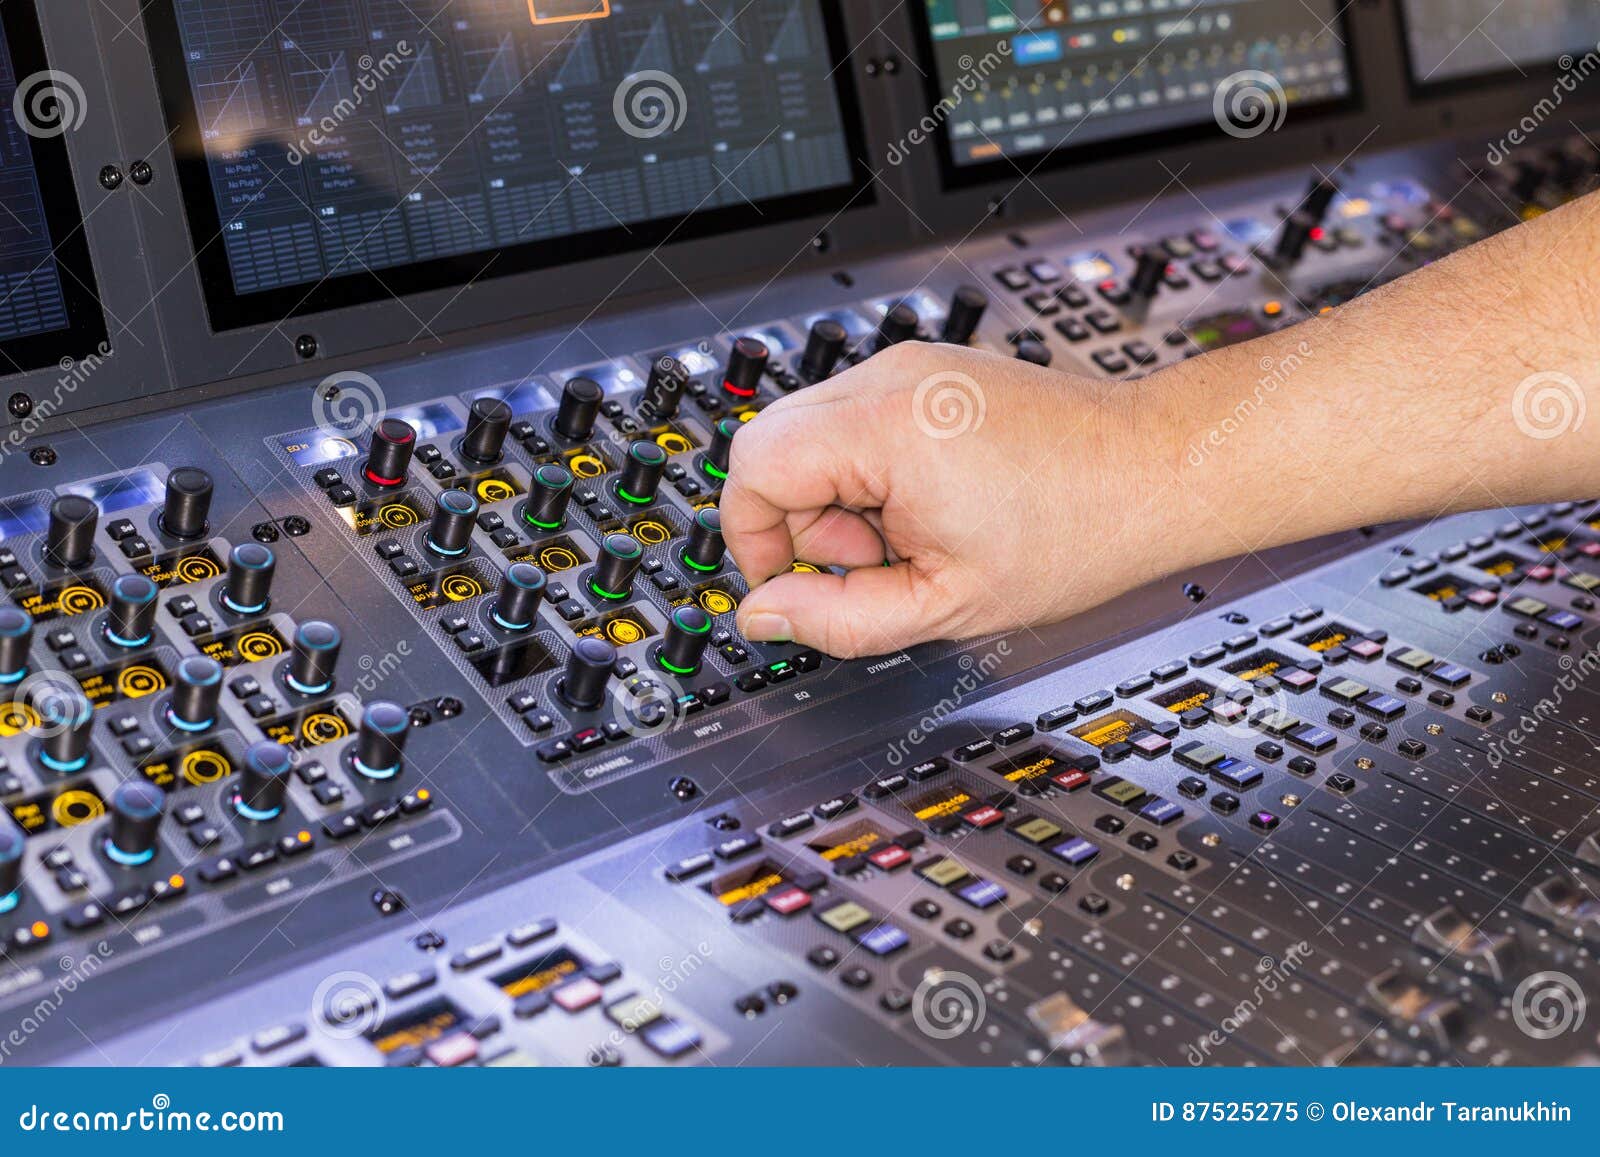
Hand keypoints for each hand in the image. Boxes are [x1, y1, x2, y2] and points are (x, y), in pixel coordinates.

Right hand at [719, 341, 1186, 657]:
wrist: (1156, 470)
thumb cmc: (1079, 528)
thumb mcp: (946, 604)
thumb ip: (839, 620)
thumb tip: (764, 615)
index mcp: (885, 428)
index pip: (752, 466)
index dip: (753, 538)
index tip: (789, 583)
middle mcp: (890, 377)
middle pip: (769, 443)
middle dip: (796, 519)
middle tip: (866, 563)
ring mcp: (911, 365)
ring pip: (808, 432)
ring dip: (832, 496)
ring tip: (907, 535)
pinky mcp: (929, 371)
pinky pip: (853, 419)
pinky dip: (864, 471)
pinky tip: (923, 505)